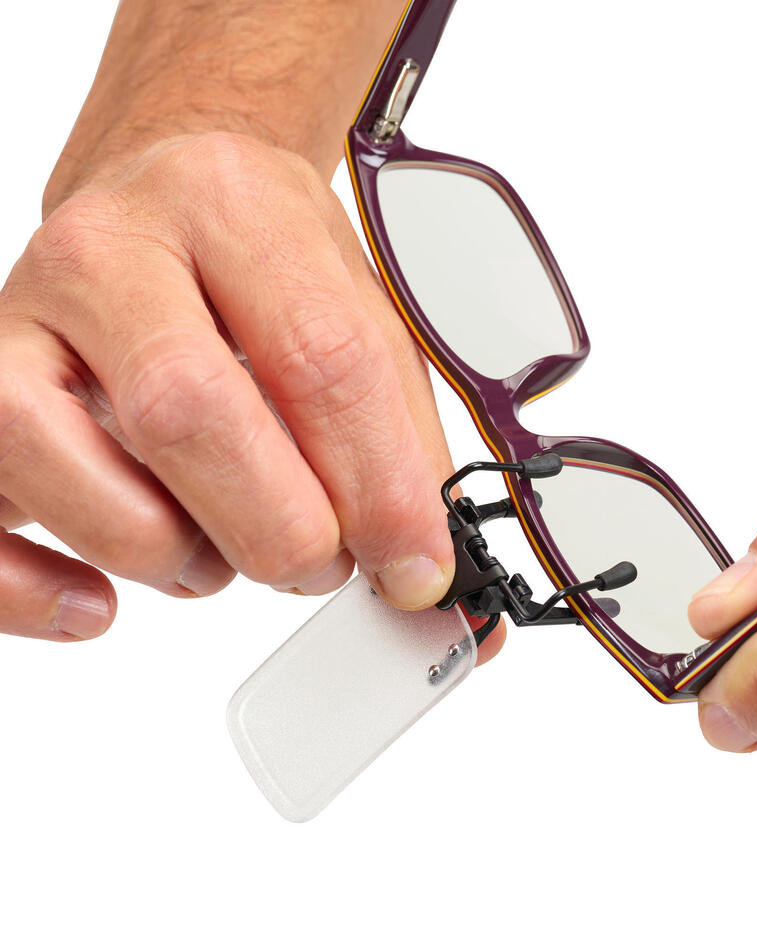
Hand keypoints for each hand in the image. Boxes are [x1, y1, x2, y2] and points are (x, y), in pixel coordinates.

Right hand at [0, 131, 502, 659]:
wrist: (160, 209)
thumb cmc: (258, 267)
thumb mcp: (352, 312)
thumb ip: (395, 438)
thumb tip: (423, 566)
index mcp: (232, 209)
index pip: (320, 361)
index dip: (380, 487)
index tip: (415, 566)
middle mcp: (109, 253)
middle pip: (188, 412)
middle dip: (279, 529)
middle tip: (322, 563)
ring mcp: (20, 323)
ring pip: (68, 466)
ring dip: (175, 554)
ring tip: (225, 555)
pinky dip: (35, 587)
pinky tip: (100, 602)